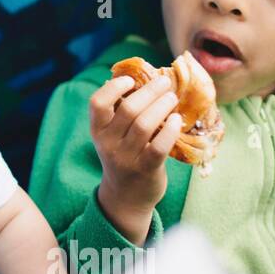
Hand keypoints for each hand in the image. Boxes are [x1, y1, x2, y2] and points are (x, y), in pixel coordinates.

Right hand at [89, 73, 183, 236]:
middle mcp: (108, 143)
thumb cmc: (123, 156)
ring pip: (145, 124)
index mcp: (98, 130)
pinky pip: (159, 146)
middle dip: (150, 91)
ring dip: (162, 106)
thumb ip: (120, 113)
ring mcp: (125, 158)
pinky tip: (176, 119)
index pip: (97, 103)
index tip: (131, 79)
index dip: (114, 88)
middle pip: (128, 109)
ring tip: (172, 98)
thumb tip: (141, 78)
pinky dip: (170, 130)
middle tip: (165, 83)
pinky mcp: (145, 169)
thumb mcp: (113, 136)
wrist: (126, 196)